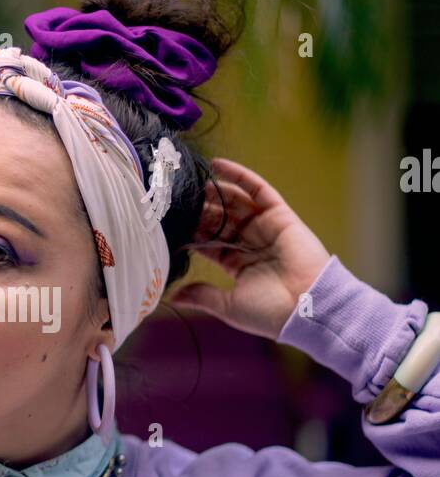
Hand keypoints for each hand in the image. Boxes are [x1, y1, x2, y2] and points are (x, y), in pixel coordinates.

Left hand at [168, 157, 331, 339]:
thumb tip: (174, 296)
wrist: (307, 306)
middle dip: (199, 209)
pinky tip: (217, 164)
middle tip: (176, 197)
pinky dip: (239, 176)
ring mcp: (265, 227)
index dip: (191, 232)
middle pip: (220, 220)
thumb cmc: (270, 312)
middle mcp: (250, 243)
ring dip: (214, 191)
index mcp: (238, 264)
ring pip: (235, 203)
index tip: (169, 221)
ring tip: (191, 181)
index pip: (209, 242)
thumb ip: (202, 295)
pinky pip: (257, 190)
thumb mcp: (229, 306)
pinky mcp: (279, 215)